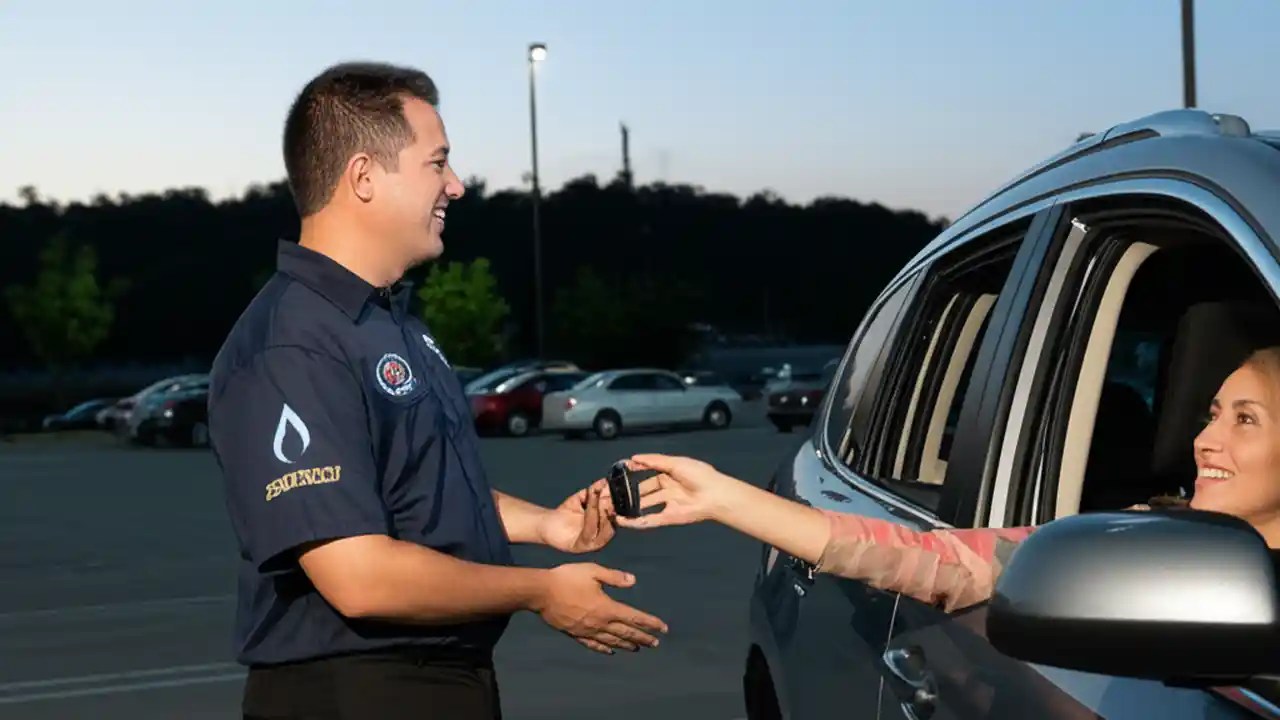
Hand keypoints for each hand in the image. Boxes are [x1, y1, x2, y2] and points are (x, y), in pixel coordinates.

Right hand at [535, 563, 668, 654]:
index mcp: (607, 606)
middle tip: (655, 643)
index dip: (650, 623)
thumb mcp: (593, 571)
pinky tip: (610, 652)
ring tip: (638, 648)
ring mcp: (587, 630)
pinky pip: (593, 645)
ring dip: (627, 645)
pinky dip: (605, 649)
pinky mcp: (575, 634)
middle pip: (626, 633)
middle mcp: (600, 622)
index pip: (634, 617)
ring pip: (612, 641)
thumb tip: (633, 581)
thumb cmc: (567, 578)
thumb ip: (614, 577)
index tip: (663, 629)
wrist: (541, 592)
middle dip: (642, 637)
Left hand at [537, 480, 615, 553]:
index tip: (617, 490)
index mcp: (604, 527)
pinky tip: (591, 507)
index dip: (617, 504)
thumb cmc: (566, 512)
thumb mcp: (583, 498)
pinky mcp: (580, 546)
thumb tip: (605, 480)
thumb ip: (595, 491)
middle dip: (611, 508)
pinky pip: (588, 533)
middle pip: (611, 524)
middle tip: (609, 494)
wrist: (546, 522)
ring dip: (601, 512)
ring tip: (599, 498)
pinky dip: (591, 518)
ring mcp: (591, 544)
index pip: (616, 517)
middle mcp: (601, 538)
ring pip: (602, 529)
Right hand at [611, 453, 736, 529]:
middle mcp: (667, 489)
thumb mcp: (675, 463)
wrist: (715, 494)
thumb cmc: (700, 475)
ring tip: (614, 508)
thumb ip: (654, 461)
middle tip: (613, 494)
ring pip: (644, 506)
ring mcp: (667, 503)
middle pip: (644, 491)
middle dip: (629, 492)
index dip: (634, 474)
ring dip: (630, 508)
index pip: (647, 474)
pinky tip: (624, 521)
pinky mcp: (669, 517)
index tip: (619, 474)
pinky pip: (650, 520)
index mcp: (669, 474)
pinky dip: (636, 522)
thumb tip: (635, 458)